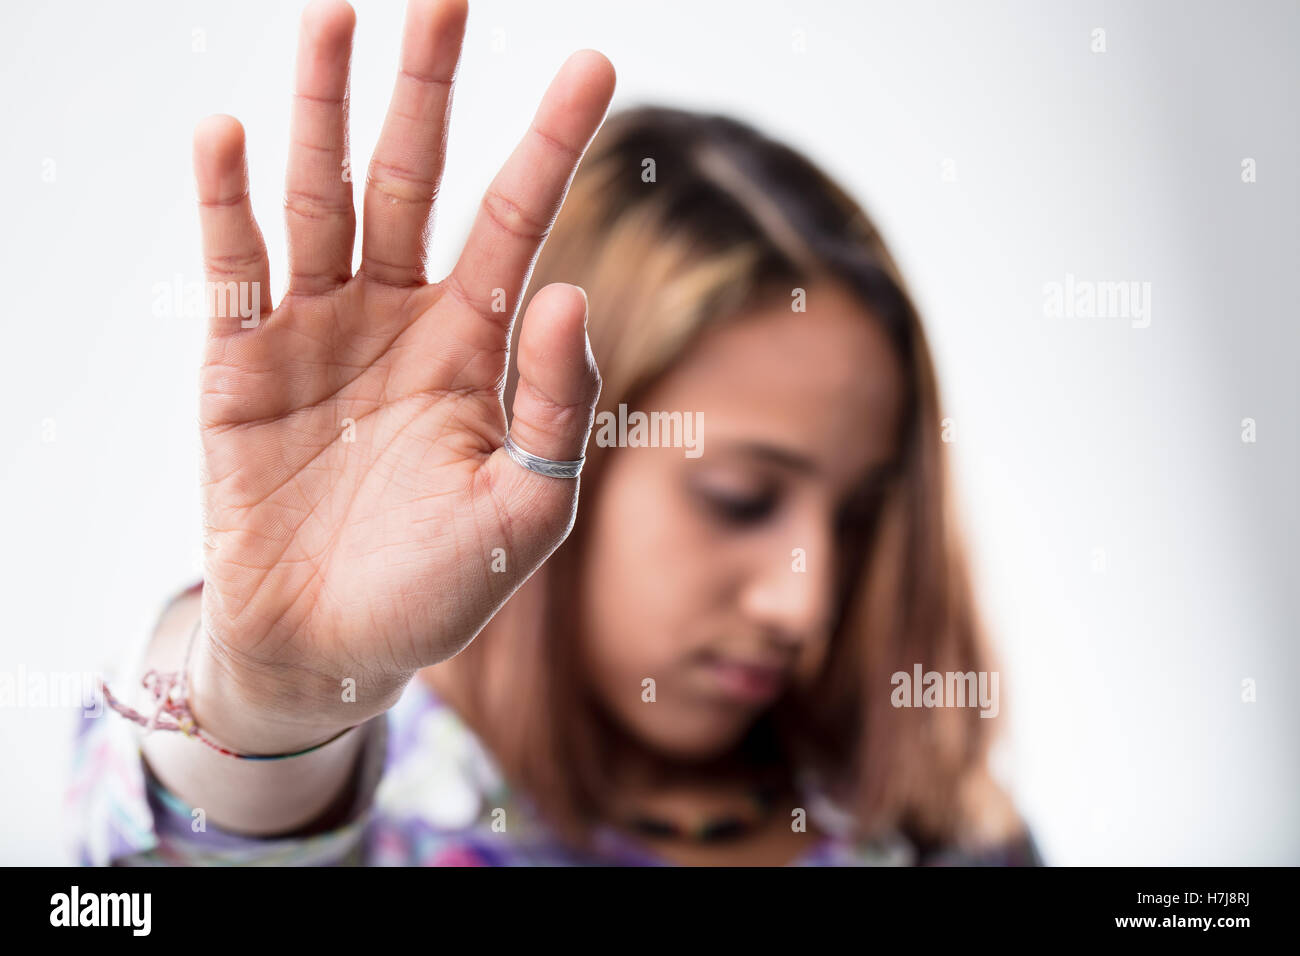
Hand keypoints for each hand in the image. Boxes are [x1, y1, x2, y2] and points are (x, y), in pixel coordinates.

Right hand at [189, 0, 613, 751]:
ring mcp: (316, 331)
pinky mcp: (240, 362)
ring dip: (324, 111)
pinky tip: (231, 135)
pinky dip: (228, 204)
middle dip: (428, 89)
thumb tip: (569, 292)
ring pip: (321, 198)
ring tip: (334, 17)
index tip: (594, 62)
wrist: (330, 647)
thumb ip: (556, 408)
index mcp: (474, 345)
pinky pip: (235, 268)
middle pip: (414, 179)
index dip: (551, 142)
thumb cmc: (439, 589)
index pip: (517, 220)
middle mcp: (397, 317)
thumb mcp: (527, 511)